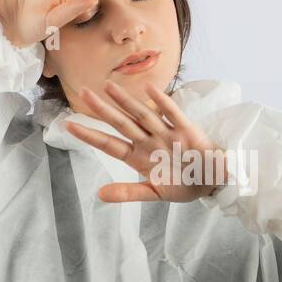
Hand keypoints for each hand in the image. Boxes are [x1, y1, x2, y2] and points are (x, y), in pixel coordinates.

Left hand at [65, 79, 229, 203]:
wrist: (212, 182)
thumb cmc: (184, 185)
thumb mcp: (154, 193)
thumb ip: (127, 193)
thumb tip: (99, 195)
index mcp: (138, 157)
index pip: (109, 144)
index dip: (90, 134)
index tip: (69, 125)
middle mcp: (149, 142)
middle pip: (122, 124)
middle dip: (102, 110)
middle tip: (82, 93)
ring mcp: (166, 135)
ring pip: (143, 115)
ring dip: (126, 101)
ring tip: (108, 87)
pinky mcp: (186, 132)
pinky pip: (173, 115)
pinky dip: (163, 103)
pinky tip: (150, 89)